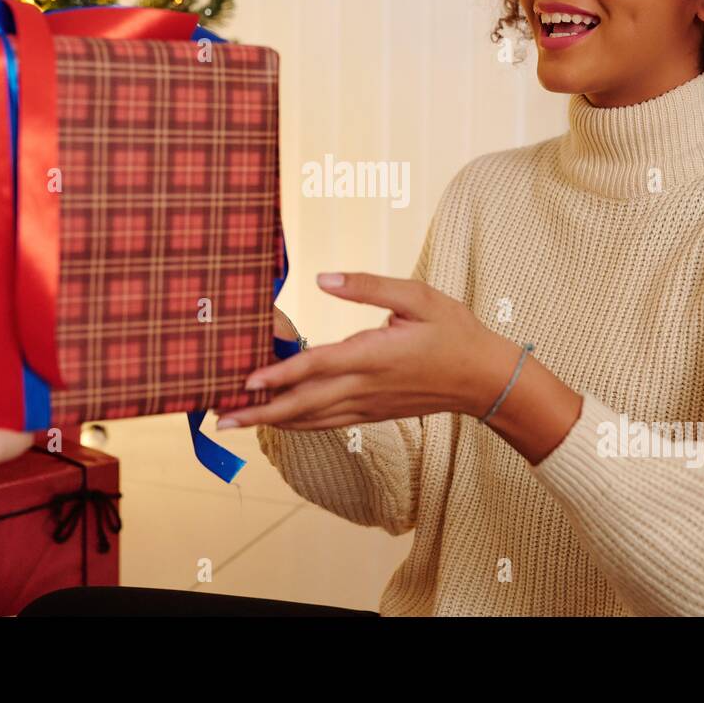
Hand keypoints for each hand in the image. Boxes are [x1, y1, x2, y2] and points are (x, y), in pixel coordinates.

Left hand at [217, 272, 516, 430]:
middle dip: (258, 412)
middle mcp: (365, 386)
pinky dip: (298, 424)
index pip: (316, 366)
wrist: (484, 379)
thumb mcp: (418, 295)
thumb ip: (369, 286)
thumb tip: (325, 278)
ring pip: (311, 419)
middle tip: (219, 418)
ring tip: (235, 423)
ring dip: (270, 422)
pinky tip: (279, 422)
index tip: (246, 381)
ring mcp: (368, 405)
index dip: (279, 374)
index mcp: (374, 355)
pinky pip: (327, 422)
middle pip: (302, 404)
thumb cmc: (454, 331)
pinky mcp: (373, 413)